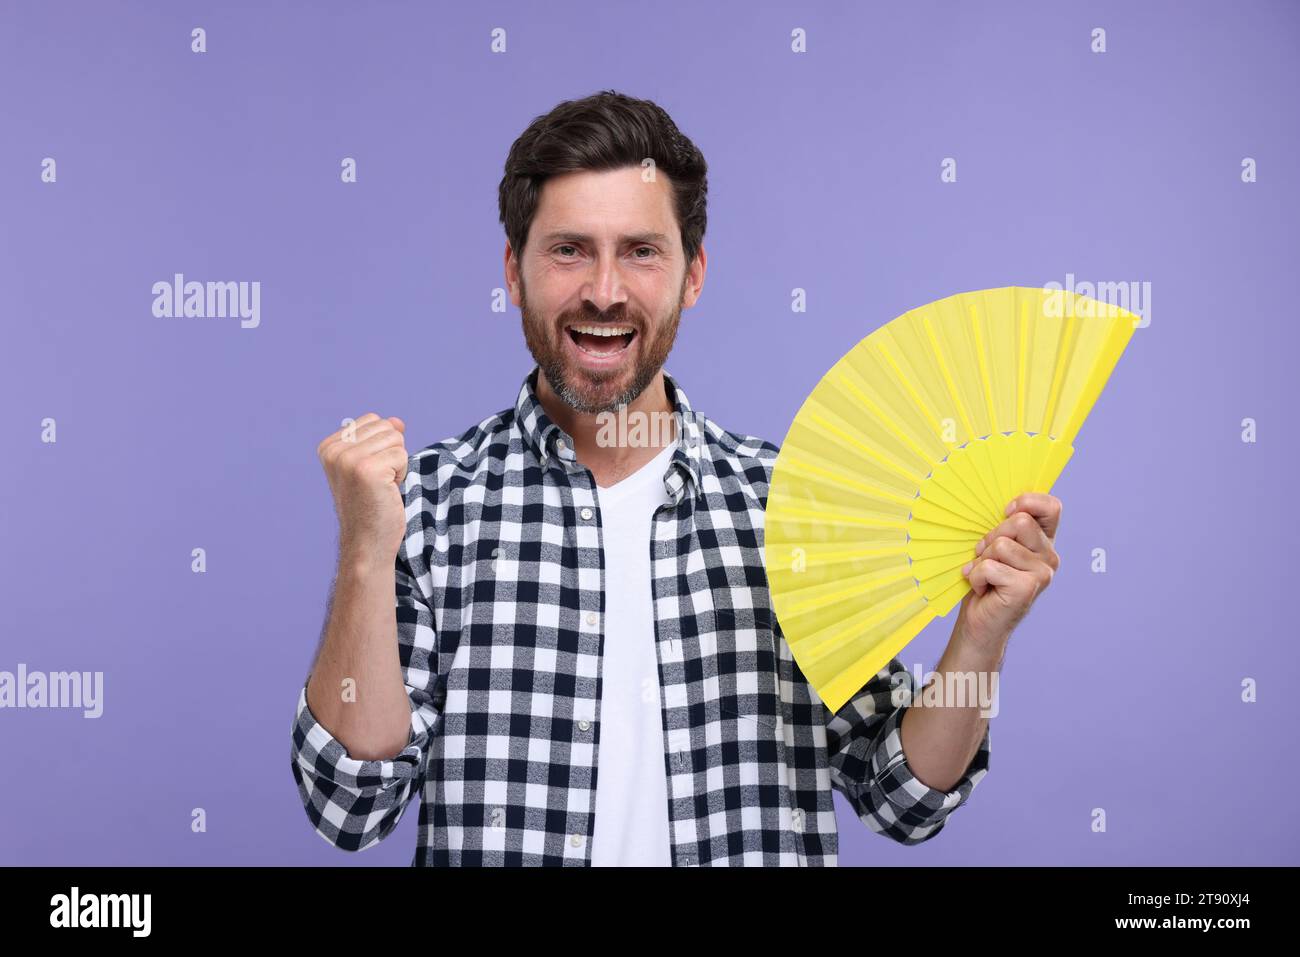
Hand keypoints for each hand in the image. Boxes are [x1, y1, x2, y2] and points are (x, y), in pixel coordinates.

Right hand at [317, 413, 409, 563]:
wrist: (366, 543)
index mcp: (329, 446)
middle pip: (386, 427)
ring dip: (397, 464)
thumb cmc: (371, 504)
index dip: (381, 447)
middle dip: (391, 453)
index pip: (373, 420)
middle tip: (377, 482)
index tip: (369, 474)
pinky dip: (401, 474)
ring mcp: (349, 459)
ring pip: (396, 439)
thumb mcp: (372, 465)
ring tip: (381, 486)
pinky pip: (402, 455)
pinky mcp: (367, 470)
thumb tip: (397, 421)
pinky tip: (386, 492)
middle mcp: (334, 450)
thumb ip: (381, 439)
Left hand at [956, 493, 1061, 654]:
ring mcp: (1042, 573)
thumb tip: (1000, 507)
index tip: (1005, 513)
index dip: (1026, 502)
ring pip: (1001, 545)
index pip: (1051, 507)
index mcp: (1043, 541)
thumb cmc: (985, 581)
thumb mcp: (994, 547)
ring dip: (982, 559)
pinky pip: (990, 567)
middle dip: (991, 536)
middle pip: (1020, 522)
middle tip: (986, 557)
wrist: (980, 622)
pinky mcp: (1027, 588)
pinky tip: (983, 588)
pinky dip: (977, 576)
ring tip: (985, 575)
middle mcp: (1049, 556)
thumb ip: (1004, 527)